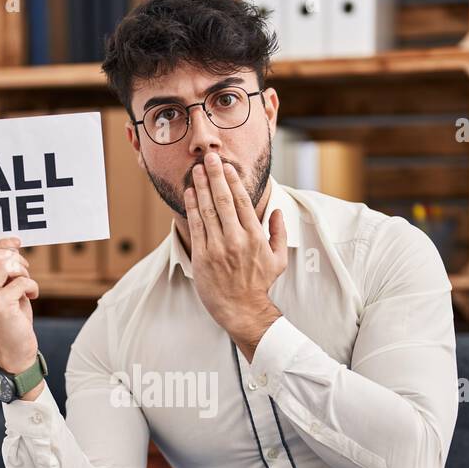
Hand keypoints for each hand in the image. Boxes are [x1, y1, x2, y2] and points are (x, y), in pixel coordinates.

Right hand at [0, 236, 39, 371]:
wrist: (13, 351)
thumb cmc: (9, 319)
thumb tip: (10, 244)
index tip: (16, 243)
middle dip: (14, 258)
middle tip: (25, 269)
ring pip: (4, 264)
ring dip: (22, 271)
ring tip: (27, 283)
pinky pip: (21, 281)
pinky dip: (32, 286)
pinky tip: (32, 296)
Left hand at [184, 151, 286, 353]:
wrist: (241, 310)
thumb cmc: (259, 285)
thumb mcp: (278, 260)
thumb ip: (279, 233)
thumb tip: (277, 212)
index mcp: (255, 237)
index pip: (242, 201)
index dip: (233, 181)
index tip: (227, 166)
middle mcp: (236, 239)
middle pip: (223, 200)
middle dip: (215, 176)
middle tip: (209, 157)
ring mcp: (217, 247)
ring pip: (208, 210)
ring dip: (201, 187)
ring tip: (196, 171)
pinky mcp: (202, 256)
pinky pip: (196, 227)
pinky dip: (192, 208)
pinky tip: (189, 194)